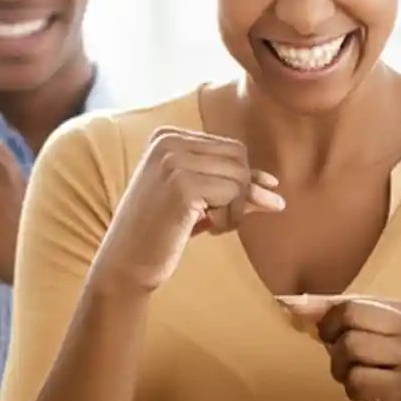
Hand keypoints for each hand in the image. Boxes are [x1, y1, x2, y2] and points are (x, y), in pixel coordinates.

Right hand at [88, 127, 283, 294]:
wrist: (126, 264)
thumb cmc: (161, 231)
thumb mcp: (196, 198)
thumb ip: (230, 184)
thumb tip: (274, 185)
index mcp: (166, 136)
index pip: (230, 148)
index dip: (243, 179)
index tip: (234, 208)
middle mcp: (168, 141)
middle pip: (238, 158)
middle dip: (241, 192)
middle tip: (223, 221)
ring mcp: (173, 161)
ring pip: (239, 176)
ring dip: (236, 208)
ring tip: (213, 227)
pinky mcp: (182, 186)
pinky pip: (235, 195)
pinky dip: (230, 218)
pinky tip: (209, 231)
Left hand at [317, 299, 400, 400]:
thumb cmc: (391, 376)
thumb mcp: (371, 339)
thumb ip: (337, 316)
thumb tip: (290, 302)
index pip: (349, 302)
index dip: (327, 321)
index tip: (328, 338)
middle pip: (349, 317)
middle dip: (335, 343)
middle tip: (346, 362)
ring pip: (350, 347)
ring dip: (344, 371)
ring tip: (360, 380)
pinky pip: (358, 381)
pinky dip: (355, 393)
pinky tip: (371, 397)